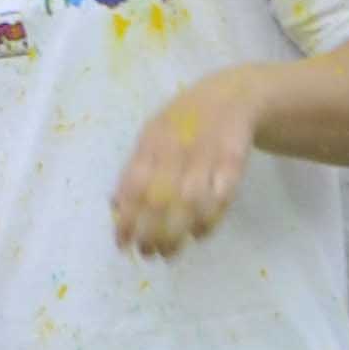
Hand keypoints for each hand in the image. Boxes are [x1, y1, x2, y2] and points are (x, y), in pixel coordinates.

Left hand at [114, 71, 259, 257]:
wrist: (231, 96)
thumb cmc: (183, 123)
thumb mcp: (153, 135)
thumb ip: (135, 169)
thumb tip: (114, 205)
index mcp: (151, 141)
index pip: (133, 185)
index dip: (126, 218)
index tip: (122, 244)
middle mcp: (176, 147)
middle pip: (159, 198)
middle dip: (150, 233)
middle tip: (147, 254)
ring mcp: (206, 154)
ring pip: (189, 202)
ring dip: (177, 233)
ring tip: (168, 252)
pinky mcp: (234, 160)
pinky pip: (221, 197)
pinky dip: (209, 220)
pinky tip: (198, 234)